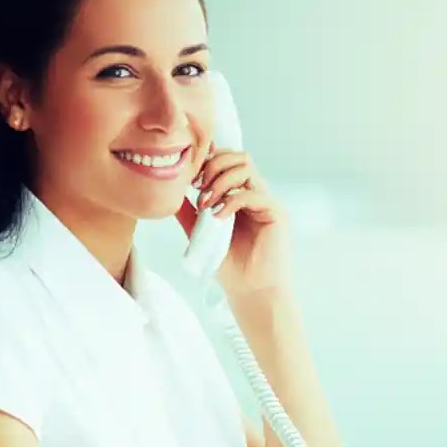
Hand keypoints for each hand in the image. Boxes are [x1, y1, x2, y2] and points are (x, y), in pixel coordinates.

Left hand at [180, 144, 289, 297]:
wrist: (250, 290)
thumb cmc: (231, 266)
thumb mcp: (201, 233)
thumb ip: (189, 212)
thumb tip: (171, 194)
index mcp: (240, 194)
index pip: (228, 161)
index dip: (209, 160)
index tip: (189, 178)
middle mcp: (255, 193)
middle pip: (238, 156)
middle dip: (213, 165)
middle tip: (197, 187)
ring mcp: (266, 201)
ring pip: (245, 167)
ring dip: (220, 180)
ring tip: (206, 202)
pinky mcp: (275, 213)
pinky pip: (252, 194)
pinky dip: (230, 201)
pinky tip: (218, 216)